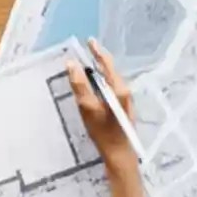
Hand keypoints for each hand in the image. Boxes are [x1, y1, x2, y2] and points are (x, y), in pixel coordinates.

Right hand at [67, 39, 137, 171]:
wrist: (119, 154)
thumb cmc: (104, 132)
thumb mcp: (88, 108)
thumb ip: (80, 86)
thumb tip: (72, 64)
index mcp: (119, 89)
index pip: (107, 64)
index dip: (97, 52)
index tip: (89, 41)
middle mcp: (124, 92)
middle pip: (110, 71)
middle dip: (98, 61)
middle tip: (86, 52)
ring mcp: (124, 101)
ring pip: (110, 81)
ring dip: (98, 73)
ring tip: (86, 68)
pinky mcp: (122, 109)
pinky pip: (110, 90)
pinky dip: (100, 85)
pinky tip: (93, 88)